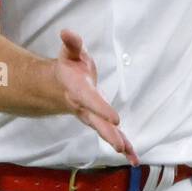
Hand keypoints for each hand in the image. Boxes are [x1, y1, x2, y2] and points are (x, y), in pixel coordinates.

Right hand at [55, 29, 137, 163]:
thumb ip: (71, 43)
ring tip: (130, 156)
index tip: (116, 118)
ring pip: (105, 132)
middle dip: (108, 134)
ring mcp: (91, 117)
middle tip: (119, 146)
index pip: (91, 101)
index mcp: (78, 91)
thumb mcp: (69, 53)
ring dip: (118, 143)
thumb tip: (66, 32)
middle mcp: (84, 108)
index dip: (102, 109)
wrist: (57, 88)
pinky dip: (123, 147)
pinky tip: (134, 158)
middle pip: (97, 123)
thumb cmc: (68, 68)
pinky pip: (112, 135)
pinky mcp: (99, 121)